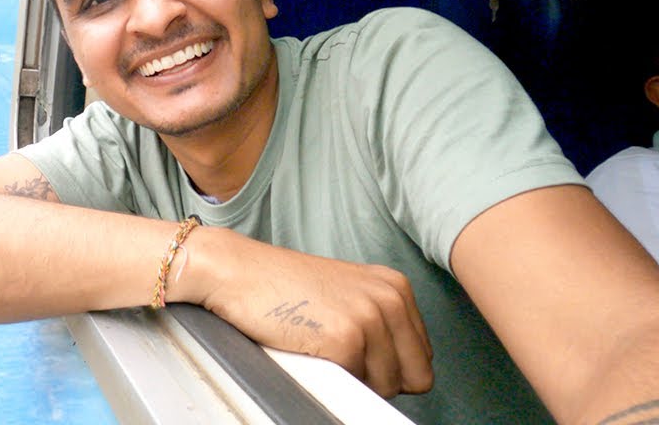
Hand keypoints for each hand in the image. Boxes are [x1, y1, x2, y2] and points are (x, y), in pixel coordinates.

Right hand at [175, 227, 434, 397]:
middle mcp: (389, 298)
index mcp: (395, 287)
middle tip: (341, 361)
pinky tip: (308, 352)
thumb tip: (400, 371)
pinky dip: (330, 378)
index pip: (422, 355)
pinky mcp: (346, 339)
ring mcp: (369, 318)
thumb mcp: (346, 294)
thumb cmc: (280, 286)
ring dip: (353, 380)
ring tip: (320, 351)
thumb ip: (379, 322)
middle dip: (380, 378)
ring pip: (387, 386)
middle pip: (415, 375)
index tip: (360, 358)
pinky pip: (355, 386)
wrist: (237, 271)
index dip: (391, 367)